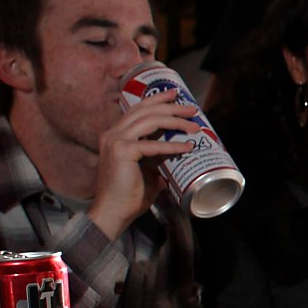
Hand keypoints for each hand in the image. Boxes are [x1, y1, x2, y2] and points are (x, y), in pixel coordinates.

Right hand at [88, 98, 197, 237]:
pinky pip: (153, 144)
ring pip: (150, 120)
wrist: (112, 212)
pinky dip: (172, 146)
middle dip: (171, 106)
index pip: (137, 110)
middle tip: (191, 108)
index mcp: (115, 135)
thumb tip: (180, 154)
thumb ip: (158, 159)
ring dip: (175, 121)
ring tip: (194, 125)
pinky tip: (187, 148)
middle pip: (145, 110)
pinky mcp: (122, 151)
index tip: (174, 95)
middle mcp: (112, 134)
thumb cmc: (129, 195)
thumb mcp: (147, 170)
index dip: (156, 100)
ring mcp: (115, 141)